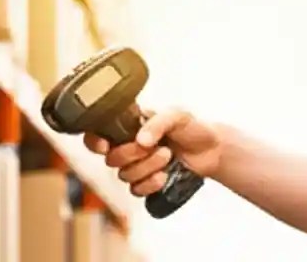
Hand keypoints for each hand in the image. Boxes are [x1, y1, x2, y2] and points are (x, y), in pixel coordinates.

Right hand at [83, 108, 223, 196]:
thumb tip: (140, 140)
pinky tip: (163, 176)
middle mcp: (128, 145)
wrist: (212, 149)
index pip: (97, 133)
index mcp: (129, 125)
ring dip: (147, 168)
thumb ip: (157, 122)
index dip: (95, 142)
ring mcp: (137, 166)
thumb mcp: (177, 115)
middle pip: (111, 159)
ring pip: (124, 176)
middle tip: (158, 146)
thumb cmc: (192, 127)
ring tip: (168, 155)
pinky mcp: (147, 182)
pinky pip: (135, 191)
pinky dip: (149, 185)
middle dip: (134, 155)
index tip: (107, 145)